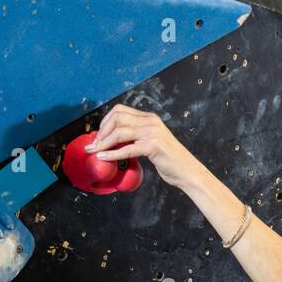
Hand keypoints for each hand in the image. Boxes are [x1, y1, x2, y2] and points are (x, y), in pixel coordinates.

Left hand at [85, 105, 206, 191]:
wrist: (187, 171)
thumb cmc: (169, 160)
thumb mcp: (151, 142)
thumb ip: (137, 137)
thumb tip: (115, 140)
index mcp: (149, 118)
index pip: (120, 110)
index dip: (105, 122)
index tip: (98, 135)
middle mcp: (150, 121)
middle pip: (117, 118)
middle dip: (102, 131)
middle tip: (94, 144)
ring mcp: (152, 132)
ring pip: (119, 132)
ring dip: (103, 142)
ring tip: (95, 151)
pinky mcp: (153, 146)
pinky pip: (127, 149)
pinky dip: (112, 154)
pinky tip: (103, 157)